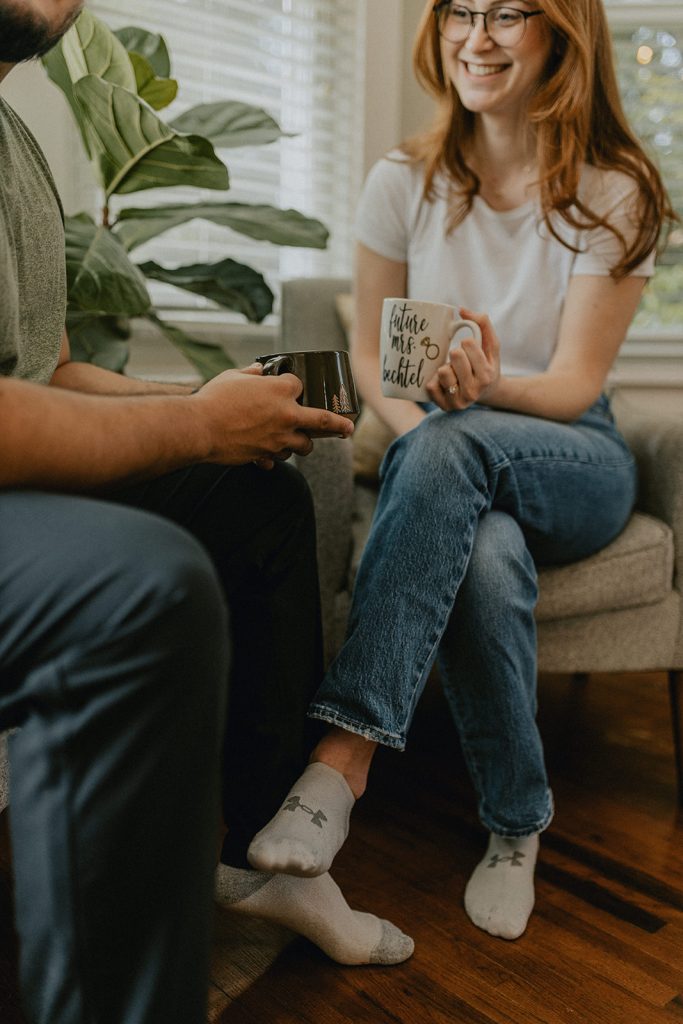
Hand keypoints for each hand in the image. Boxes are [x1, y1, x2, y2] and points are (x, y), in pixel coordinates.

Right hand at [191, 364, 353, 467]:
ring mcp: (279, 438)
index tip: (290, 387)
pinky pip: (278, 459)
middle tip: (348, 428)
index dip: (294, 386)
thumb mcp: (233, 377)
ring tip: (302, 442)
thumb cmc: (213, 399)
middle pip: (323, 421)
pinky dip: (275, 457)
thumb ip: (250, 373)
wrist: (199, 428)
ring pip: (304, 446)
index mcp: (281, 390)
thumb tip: (258, 370)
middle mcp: (287, 415)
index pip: (299, 386)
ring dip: (303, 444)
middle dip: (339, 425)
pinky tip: (268, 455)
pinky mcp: (266, 455)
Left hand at [425, 308, 499, 411]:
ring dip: (444, 367)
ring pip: (442, 372)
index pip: (468, 344)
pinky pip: (430, 387)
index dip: (466, 343)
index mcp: (486, 374)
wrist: (486, 394)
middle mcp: (474, 391)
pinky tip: (443, 381)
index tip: (470, 350)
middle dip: (456, 354)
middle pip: (455, 355)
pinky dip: (434, 381)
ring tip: (452, 371)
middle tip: (460, 361)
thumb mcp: (491, 345)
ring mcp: (458, 401)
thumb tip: (460, 309)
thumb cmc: (486, 363)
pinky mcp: (445, 407)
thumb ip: (482, 323)